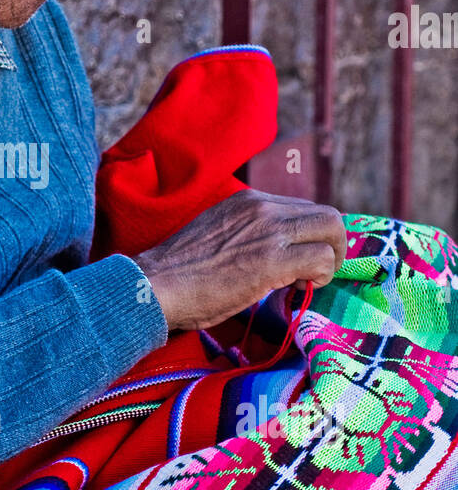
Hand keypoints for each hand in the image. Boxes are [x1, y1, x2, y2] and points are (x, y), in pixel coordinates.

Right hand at [135, 189, 346, 333]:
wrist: (156, 284)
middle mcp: (263, 207)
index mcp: (248, 201)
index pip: (302, 209)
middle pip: (327, 214)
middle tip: (317, 272)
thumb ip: (247, 235)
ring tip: (310, 281)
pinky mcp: (273, 259)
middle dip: (333, 245)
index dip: (309, 237)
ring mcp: (269, 230)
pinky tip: (301, 288)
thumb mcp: (217, 235)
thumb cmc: (179, 271)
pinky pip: (322, 258)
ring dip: (332, 259)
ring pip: (333, 229)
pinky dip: (322, 275)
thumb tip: (271, 255)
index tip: (301, 260)